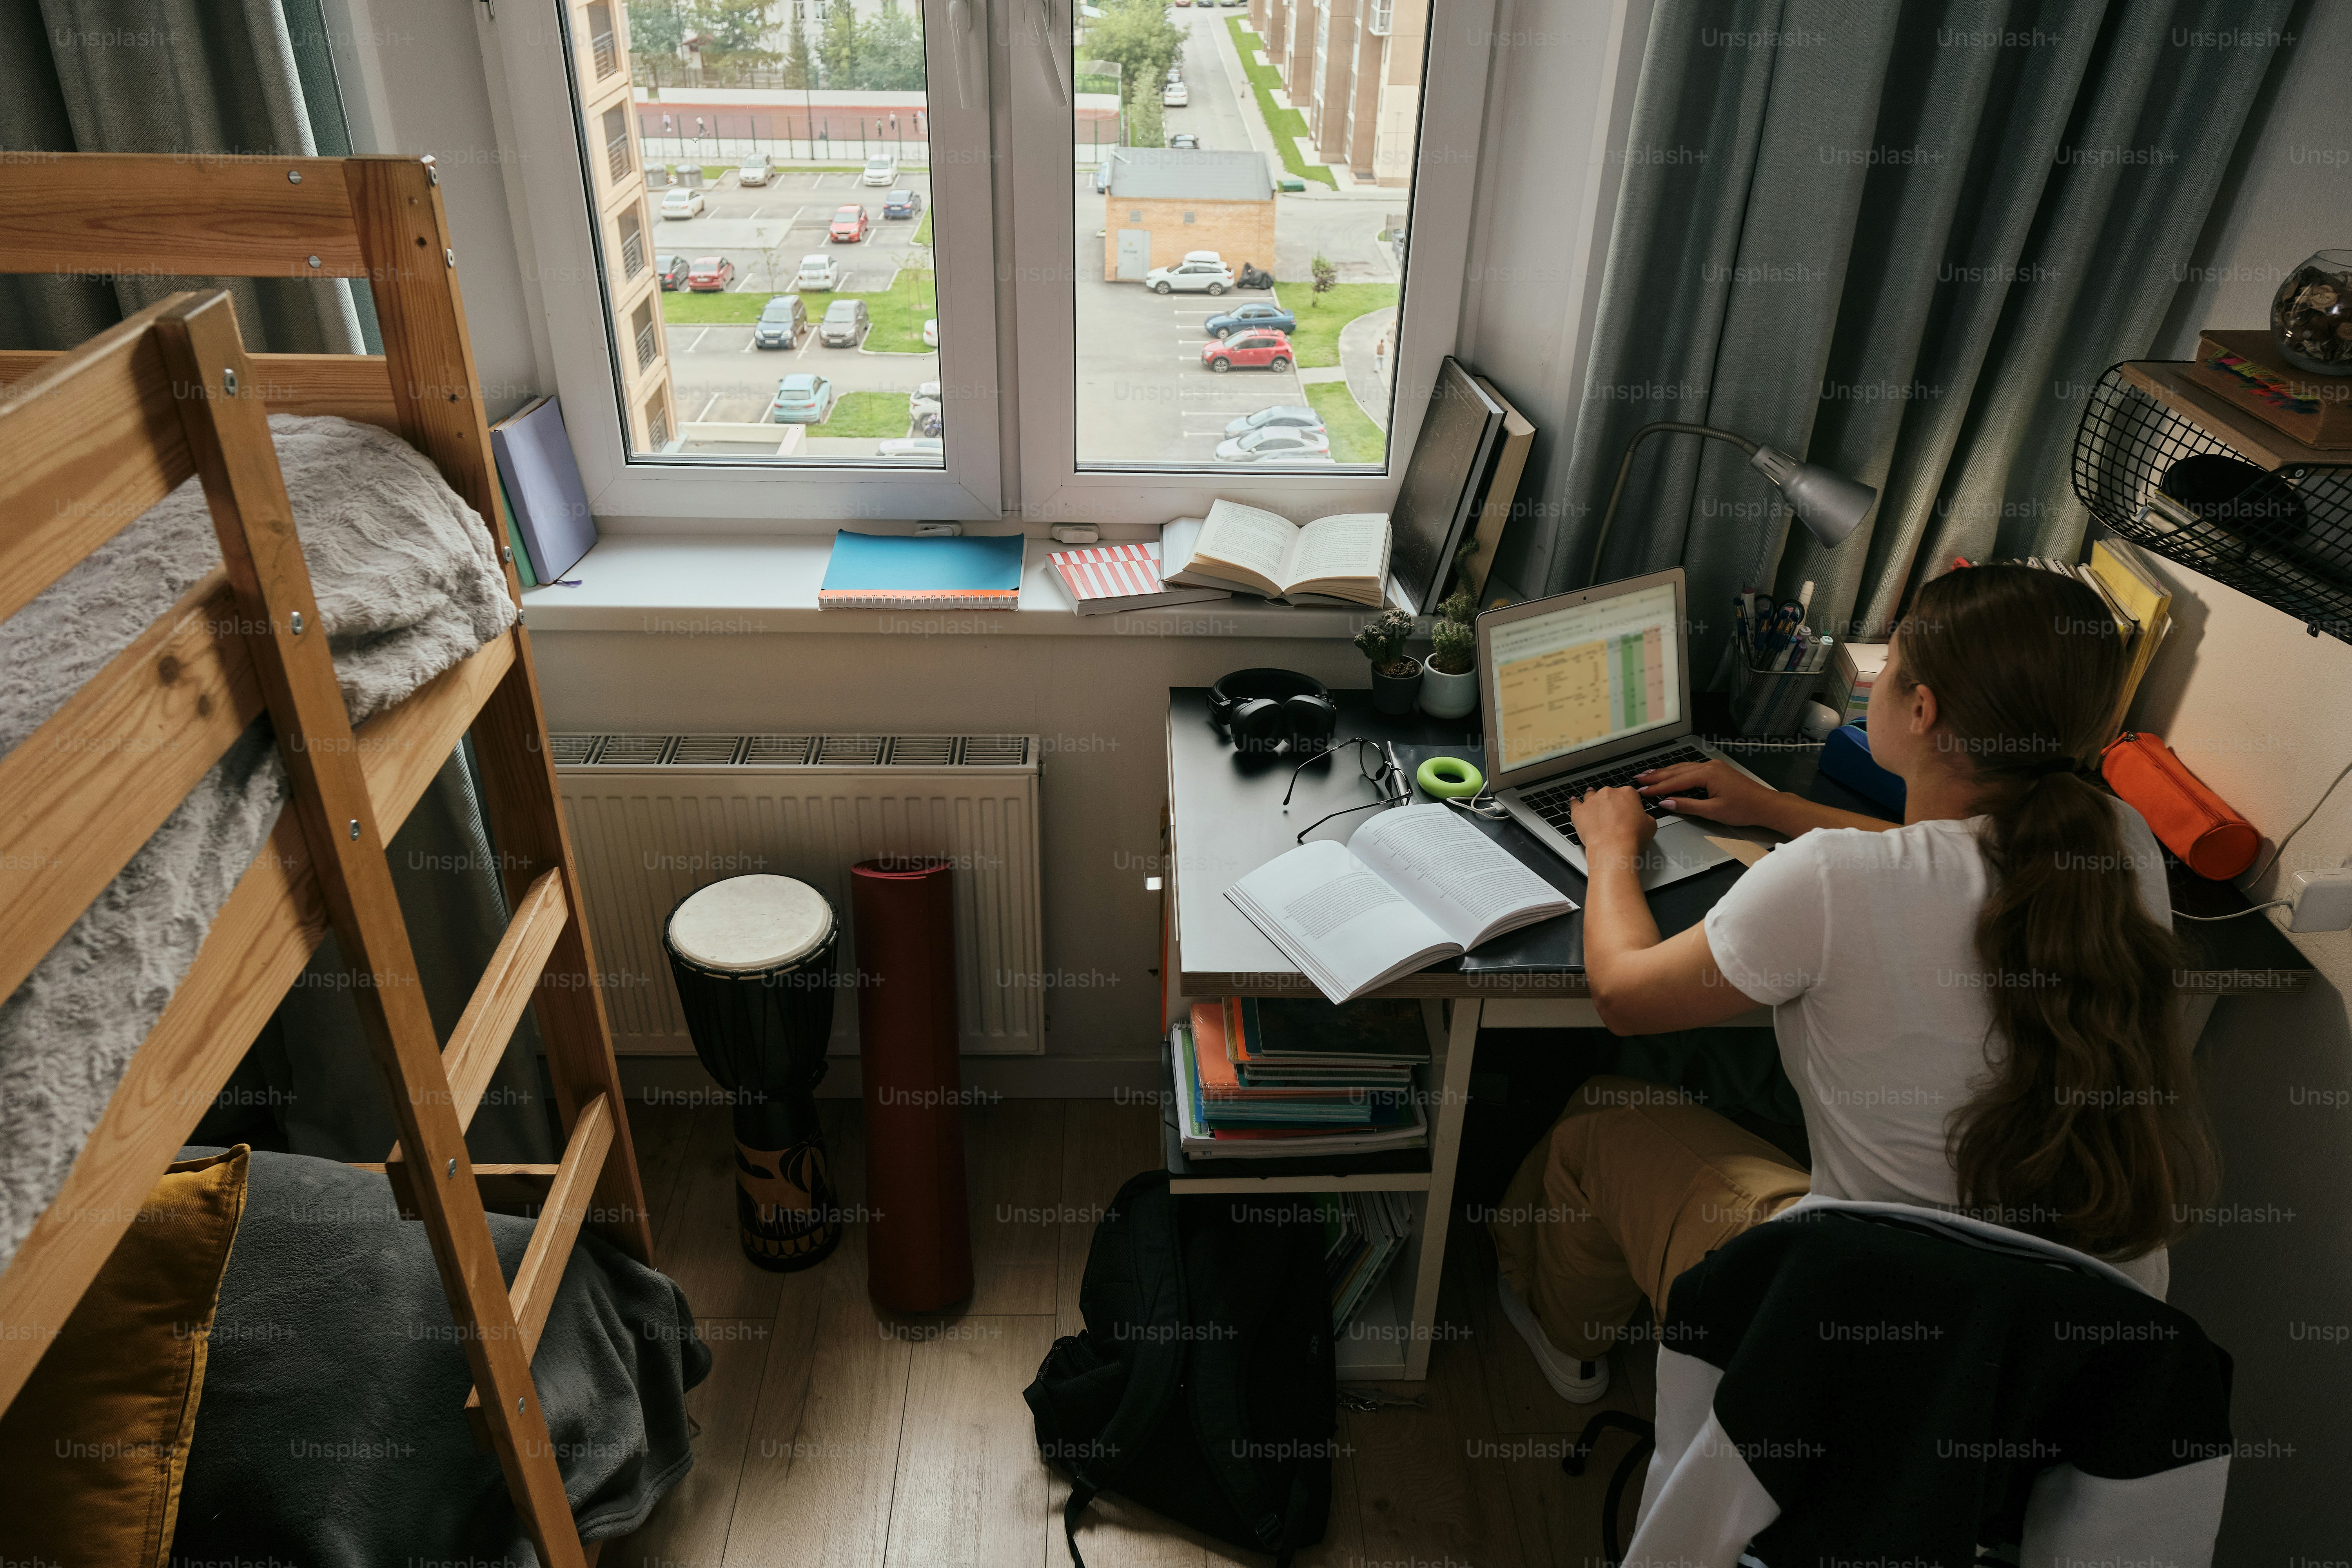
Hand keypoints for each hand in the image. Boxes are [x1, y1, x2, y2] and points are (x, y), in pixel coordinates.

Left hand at [1568, 785, 1655, 866]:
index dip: (1628, 804)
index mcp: (1628, 793)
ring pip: (1591, 796)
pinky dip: (1575, 802)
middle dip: (1611, 803)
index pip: (1628, 795)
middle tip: (1613, 817)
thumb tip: (1642, 819)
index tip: (1628, 812)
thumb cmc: (1632, 837)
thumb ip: (1645, 817)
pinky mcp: (1579, 811)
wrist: (1614, 846)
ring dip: (1593, 800)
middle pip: (1609, 795)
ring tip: (1594, 806)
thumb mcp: (1650, 825)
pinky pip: (1575, 803)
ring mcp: (1592, 801)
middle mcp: (1609, 793)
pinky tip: (1574, 801)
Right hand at [1636, 758, 1782, 829]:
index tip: (1643, 792)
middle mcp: (1709, 766)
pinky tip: (1671, 774)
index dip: (1657, 787)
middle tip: (1639, 779)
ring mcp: (1714, 767)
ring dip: (1665, 772)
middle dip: (1656, 776)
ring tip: (1649, 775)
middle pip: (1677, 771)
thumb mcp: (1713, 811)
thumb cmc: (1745, 808)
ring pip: (1683, 768)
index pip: (1676, 781)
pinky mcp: (1717, 771)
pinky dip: (1678, 772)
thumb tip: (1667, 803)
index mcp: (1707, 774)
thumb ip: (1688, 806)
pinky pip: (1692, 769)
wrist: (1766, 805)